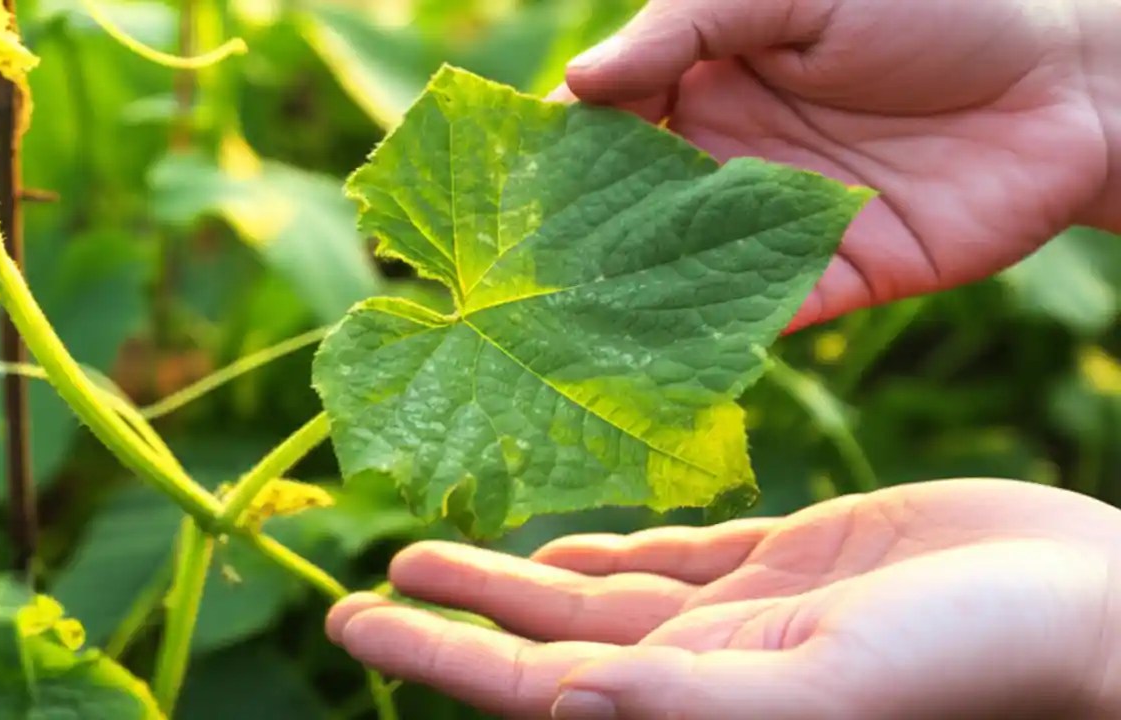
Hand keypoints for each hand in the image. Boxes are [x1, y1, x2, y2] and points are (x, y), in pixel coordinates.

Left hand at [328, 480, 1120, 718]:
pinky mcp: (790, 563)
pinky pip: (674, 557)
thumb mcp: (826, 684)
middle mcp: (706, 666)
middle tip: (369, 579)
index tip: (349, 620)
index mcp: (696, 703)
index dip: (435, 652)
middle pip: (548, 637)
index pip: (533, 682)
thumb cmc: (978, 661)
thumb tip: (561, 706)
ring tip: (435, 551)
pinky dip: (611, 546)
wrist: (1089, 609)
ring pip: (599, 593)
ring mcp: (747, 614)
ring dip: (516, 573)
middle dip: (456, 612)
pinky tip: (563, 537)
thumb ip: (689, 702)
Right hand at [550, 0, 1120, 329]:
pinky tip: (655, 370)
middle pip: (631, 214)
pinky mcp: (833, 282)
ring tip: (554, 346)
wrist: (1070, 79)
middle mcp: (728, 161)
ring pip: (681, 275)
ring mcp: (775, 229)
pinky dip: (712, 344)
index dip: (550, 158)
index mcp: (708, 83)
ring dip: (626, 307)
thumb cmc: (934, 3)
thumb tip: (578, 82)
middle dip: (572, 250)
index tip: (490, 197)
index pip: (606, 127)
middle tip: (502, 293)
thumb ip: (688, 26)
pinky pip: (760, 318)